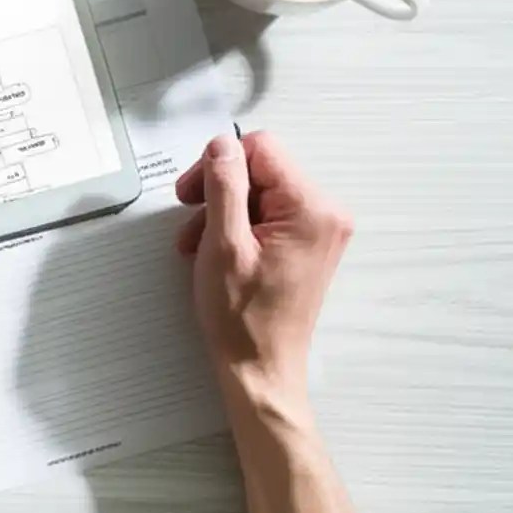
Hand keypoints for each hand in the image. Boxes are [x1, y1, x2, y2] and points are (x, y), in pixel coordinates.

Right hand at [175, 132, 353, 395]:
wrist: (260, 368)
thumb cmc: (241, 316)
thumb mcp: (223, 245)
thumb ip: (223, 186)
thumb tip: (220, 144)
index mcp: (312, 208)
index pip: (261, 149)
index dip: (218, 165)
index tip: (190, 194)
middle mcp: (326, 212)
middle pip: (261, 168)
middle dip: (218, 190)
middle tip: (187, 217)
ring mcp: (319, 229)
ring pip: (259, 192)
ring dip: (221, 210)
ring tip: (196, 243)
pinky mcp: (308, 243)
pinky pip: (268, 214)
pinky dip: (237, 226)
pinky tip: (214, 249)